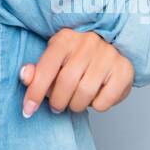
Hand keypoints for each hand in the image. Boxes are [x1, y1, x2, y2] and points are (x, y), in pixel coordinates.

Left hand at [19, 28, 134, 116]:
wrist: (111, 46)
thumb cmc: (76, 57)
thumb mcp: (54, 59)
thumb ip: (37, 70)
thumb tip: (25, 76)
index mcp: (65, 38)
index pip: (46, 68)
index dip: (35, 92)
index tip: (27, 110)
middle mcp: (87, 43)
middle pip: (66, 83)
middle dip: (58, 101)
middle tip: (58, 105)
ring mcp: (108, 55)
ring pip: (85, 93)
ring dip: (76, 106)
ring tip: (75, 101)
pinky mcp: (124, 70)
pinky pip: (104, 101)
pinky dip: (96, 106)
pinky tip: (95, 97)